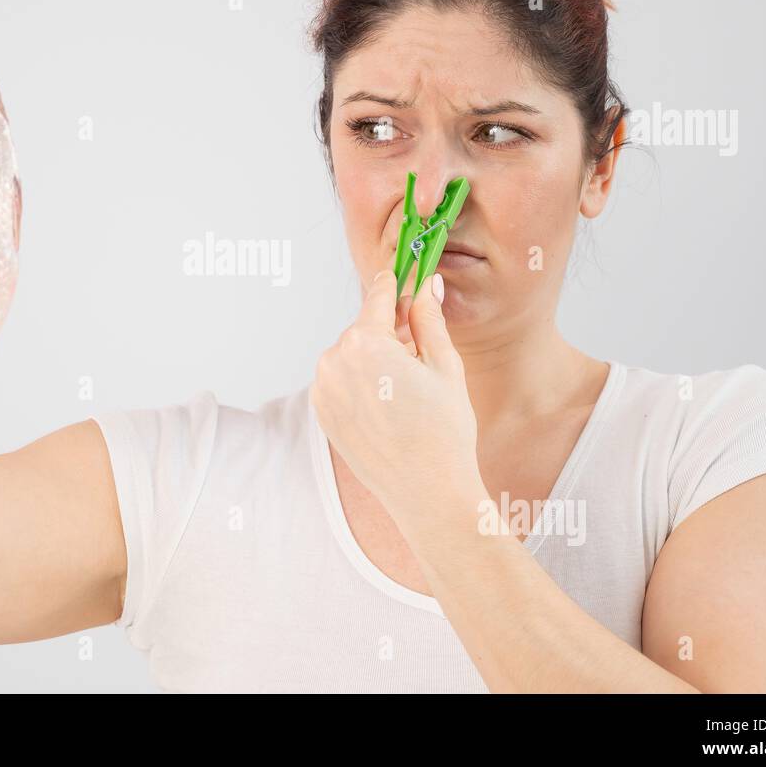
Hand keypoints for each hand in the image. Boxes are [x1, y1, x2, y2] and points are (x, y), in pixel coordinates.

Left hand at [310, 269, 484, 531]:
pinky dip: (360, 383)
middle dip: (390, 332)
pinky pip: (341, 380)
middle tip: (422, 356)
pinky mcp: (321, 412)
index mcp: (365, 343)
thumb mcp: (444, 365)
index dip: (397, 285)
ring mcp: (322, 389)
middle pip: (364, 328)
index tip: (406, 273)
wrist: (427, 493)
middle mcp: (334, 362)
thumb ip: (428, 319)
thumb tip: (425, 283)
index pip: (379, 296)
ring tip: (407, 392)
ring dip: (374, 359)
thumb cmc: (443, 430)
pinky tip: (389, 407)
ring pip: (351, 354)